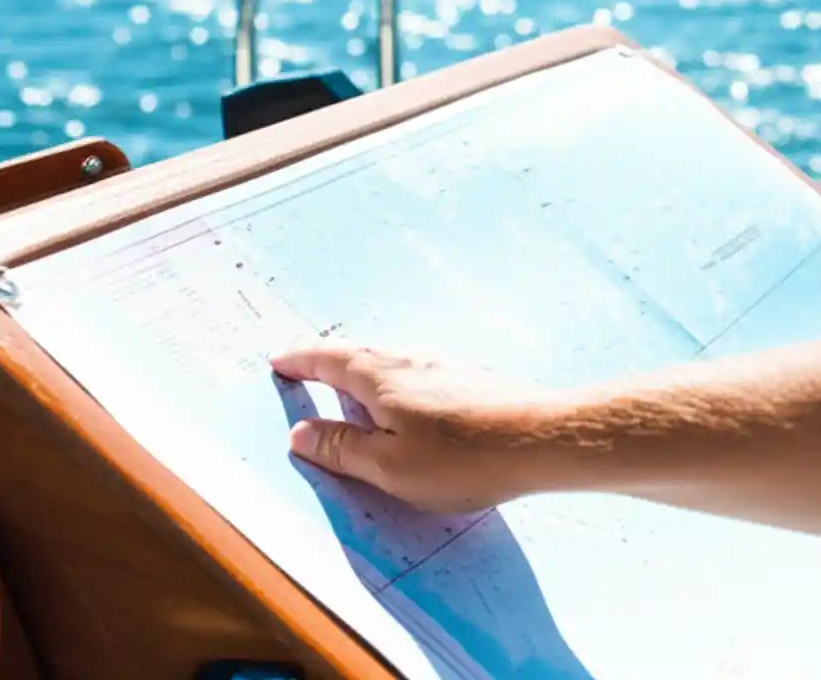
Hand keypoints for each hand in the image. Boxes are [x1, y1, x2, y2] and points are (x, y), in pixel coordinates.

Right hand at [269, 343, 559, 512]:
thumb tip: (299, 433)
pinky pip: (418, 370)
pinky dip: (395, 377)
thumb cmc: (462, 459)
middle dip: (328, 359)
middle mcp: (410, 359)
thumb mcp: (388, 467)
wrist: (541, 439)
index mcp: (380, 377)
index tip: (279, 361)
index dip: (300, 361)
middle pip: (358, 352)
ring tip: (350, 380)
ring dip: (363, 366)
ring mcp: (445, 364)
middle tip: (307, 365)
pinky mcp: (472, 378)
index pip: (328, 361)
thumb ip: (341, 449)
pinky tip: (408, 394)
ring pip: (391, 358)